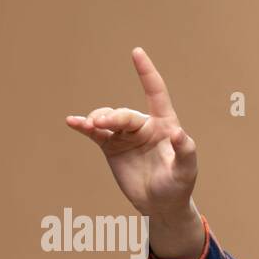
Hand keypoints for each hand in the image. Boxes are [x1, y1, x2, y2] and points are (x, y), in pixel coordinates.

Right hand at [65, 47, 197, 219]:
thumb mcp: (186, 171)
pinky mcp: (111, 146)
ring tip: (90, 124)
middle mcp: (144, 126)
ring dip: (97, 119)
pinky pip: (94, 132)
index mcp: (165, 125)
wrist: (160, 205)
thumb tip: (178, 133)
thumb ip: (186, 151)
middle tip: (99, 122)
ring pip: (108, 118)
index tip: (137, 52)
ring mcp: (126, 135)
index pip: (156, 94)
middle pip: (125, 114)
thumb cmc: (178, 186)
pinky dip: (83, 126)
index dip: (147, 73)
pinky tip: (72, 122)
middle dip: (112, 116)